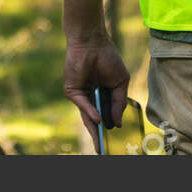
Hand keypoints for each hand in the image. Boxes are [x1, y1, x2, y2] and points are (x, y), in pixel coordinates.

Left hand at [63, 36, 129, 151]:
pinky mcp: (72, 90)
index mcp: (103, 93)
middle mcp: (91, 96)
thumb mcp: (120, 82)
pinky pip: (82, 104)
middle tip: (103, 150)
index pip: (107, 113)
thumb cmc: (108, 58)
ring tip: (100, 144)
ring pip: (87, 116)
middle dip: (100, 135)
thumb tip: (118, 124)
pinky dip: (91, 112)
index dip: (112, 124)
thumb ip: (119, 102)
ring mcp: (81, 94)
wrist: (92, 41)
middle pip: (96, 119)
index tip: (116, 140)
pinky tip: (99, 120)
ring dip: (94, 130)